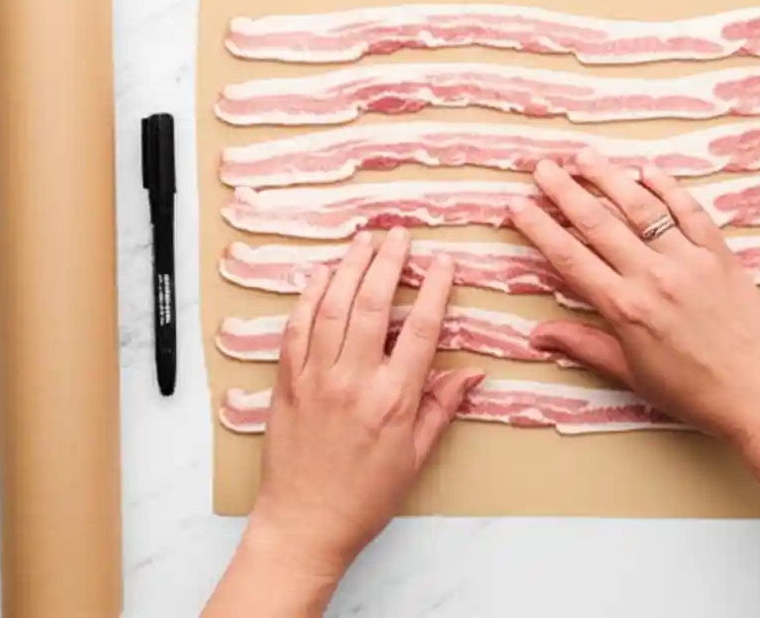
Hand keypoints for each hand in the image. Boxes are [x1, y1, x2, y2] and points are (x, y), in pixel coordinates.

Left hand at [206, 228, 482, 616]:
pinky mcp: (287, 383)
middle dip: (389, 262)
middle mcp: (353, 381)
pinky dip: (308, 297)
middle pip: (372, 304)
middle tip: (400, 234)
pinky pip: (296, 329)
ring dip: (350, 267)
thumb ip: (442, 408)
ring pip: (332, 306)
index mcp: (393, 400)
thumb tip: (473, 372)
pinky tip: (320, 276)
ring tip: (365, 240)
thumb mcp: (416, 457)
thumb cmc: (364, 498)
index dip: (434, 290)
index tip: (442, 263)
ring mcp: (315, 379)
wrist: (305, 524)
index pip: (420, 330)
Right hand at [510, 150, 759, 444]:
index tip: (517, 205)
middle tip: (542, 166)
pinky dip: (667, 188)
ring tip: (584, 157)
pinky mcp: (719, 254)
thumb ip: (584, 345)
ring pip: (640, 207)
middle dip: (565, 191)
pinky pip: (689, 212)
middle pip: (598, 223)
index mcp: (625, 308)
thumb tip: (537, 334)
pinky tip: (647, 171)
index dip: (539, 228)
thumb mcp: (631, 373)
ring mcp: (688, 260)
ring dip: (609, 178)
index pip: (570, 258)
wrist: (759, 393)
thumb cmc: (692, 391)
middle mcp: (653, 276)